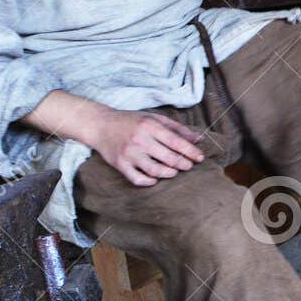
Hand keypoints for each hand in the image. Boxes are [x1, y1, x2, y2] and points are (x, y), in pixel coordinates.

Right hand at [83, 109, 205, 187]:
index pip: (176, 142)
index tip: (200, 158)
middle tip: (188, 166)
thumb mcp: (154, 118)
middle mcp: (140, 140)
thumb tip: (199, 139)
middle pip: (169, 158)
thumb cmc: (131, 121)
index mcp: (150, 126)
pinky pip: (138, 179)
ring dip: (169, 173)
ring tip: (173, 172)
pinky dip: (149, 182)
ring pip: (155, 171)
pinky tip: (155, 179)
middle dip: (183, 164)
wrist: (99, 124)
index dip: (191, 152)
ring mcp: (129, 153)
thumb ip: (177, 129)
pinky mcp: (120, 164)